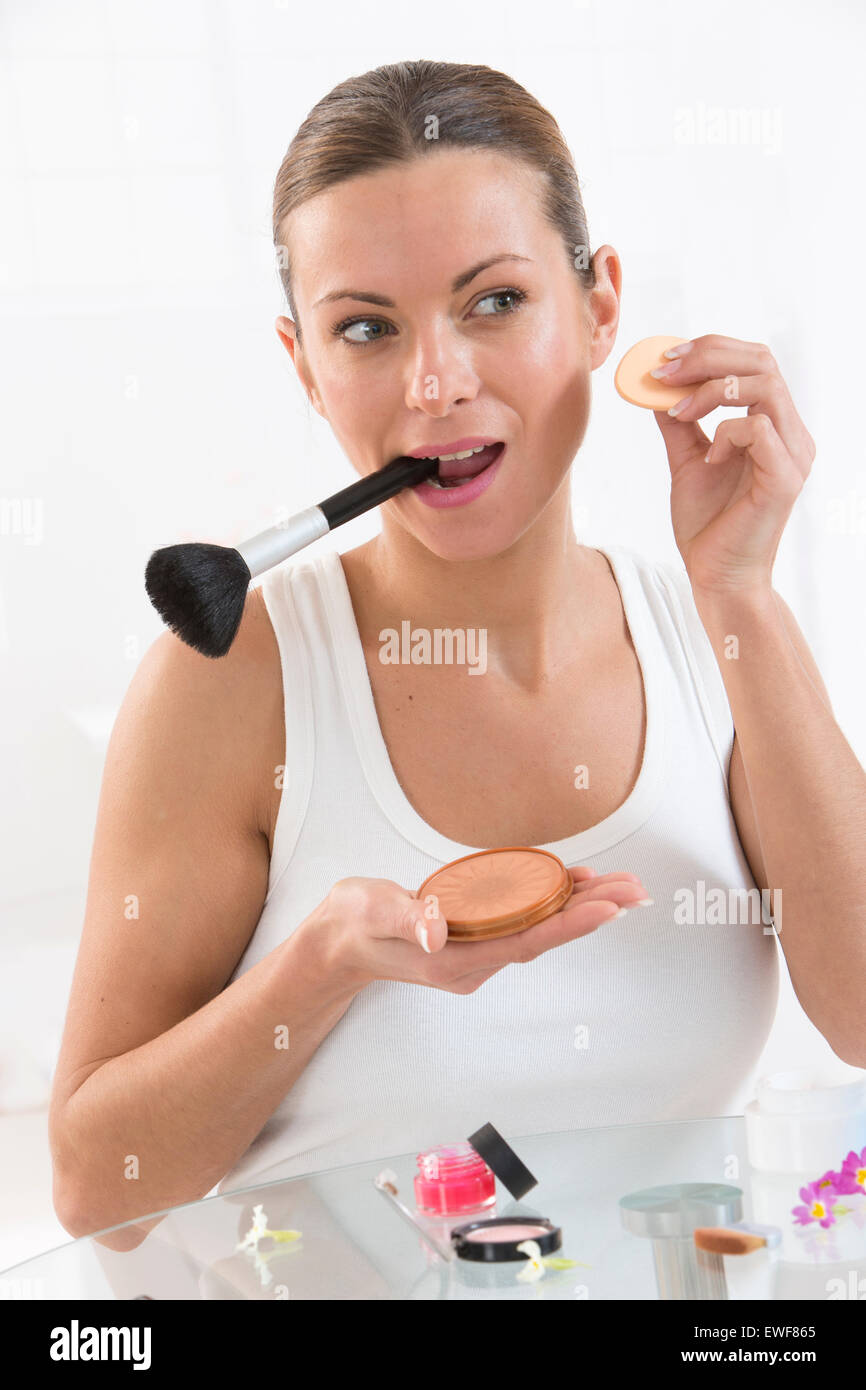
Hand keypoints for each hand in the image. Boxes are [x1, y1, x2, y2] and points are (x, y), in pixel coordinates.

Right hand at [310, 865, 652, 994]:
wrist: (340, 942)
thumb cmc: (354, 923)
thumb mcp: (372, 913)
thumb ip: (406, 918)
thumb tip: (438, 929)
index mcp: (453, 962)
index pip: (523, 942)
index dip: (567, 925)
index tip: (606, 908)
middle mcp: (474, 962)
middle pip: (544, 936)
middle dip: (591, 913)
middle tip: (636, 891)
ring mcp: (477, 951)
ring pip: (540, 928)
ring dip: (581, 907)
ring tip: (622, 886)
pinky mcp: (477, 936)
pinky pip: (525, 919)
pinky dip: (554, 900)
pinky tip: (577, 882)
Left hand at [650, 335, 815, 596]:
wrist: (716, 576)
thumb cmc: (707, 524)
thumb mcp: (686, 461)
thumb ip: (679, 423)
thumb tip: (655, 385)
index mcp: (773, 424)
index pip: (753, 361)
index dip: (709, 349)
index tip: (665, 359)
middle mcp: (791, 433)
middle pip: (762, 360)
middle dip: (708, 357)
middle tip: (665, 371)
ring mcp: (793, 453)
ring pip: (764, 384)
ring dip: (712, 389)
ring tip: (678, 411)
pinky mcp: (785, 477)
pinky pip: (757, 428)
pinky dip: (724, 433)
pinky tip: (707, 458)